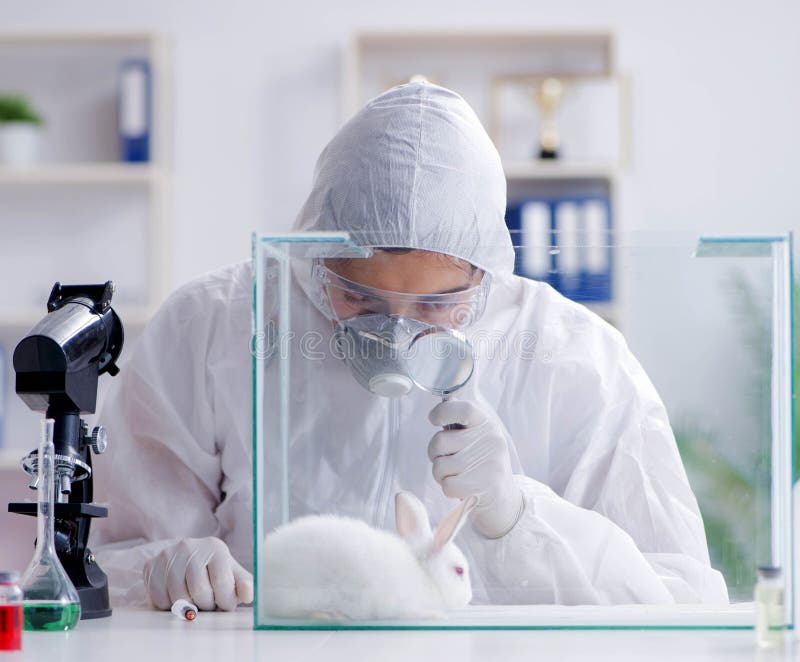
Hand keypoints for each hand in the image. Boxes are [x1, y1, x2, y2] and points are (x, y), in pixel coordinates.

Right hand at [143, 536, 253, 610]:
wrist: (183, 559)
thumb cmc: (213, 571)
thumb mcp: (232, 574)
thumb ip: (244, 584)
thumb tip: (249, 594)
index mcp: (215, 547)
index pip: (223, 582)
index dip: (226, 601)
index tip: (225, 604)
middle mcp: (190, 546)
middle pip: (200, 592)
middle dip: (207, 605)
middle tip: (208, 602)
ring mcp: (168, 555)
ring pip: (179, 598)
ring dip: (188, 607)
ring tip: (194, 600)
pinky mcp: (150, 565)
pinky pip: (160, 600)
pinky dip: (170, 606)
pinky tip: (177, 597)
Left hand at [428, 400, 523, 538]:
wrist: (503, 498)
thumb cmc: (480, 463)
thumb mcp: (477, 437)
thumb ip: (460, 424)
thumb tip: (440, 409)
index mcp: (486, 422)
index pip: (464, 409)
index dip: (443, 412)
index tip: (434, 420)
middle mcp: (490, 439)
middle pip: (440, 441)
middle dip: (435, 454)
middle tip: (447, 460)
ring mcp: (489, 462)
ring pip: (440, 466)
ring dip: (441, 474)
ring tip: (456, 474)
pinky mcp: (485, 485)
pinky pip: (448, 485)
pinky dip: (448, 489)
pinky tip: (461, 487)